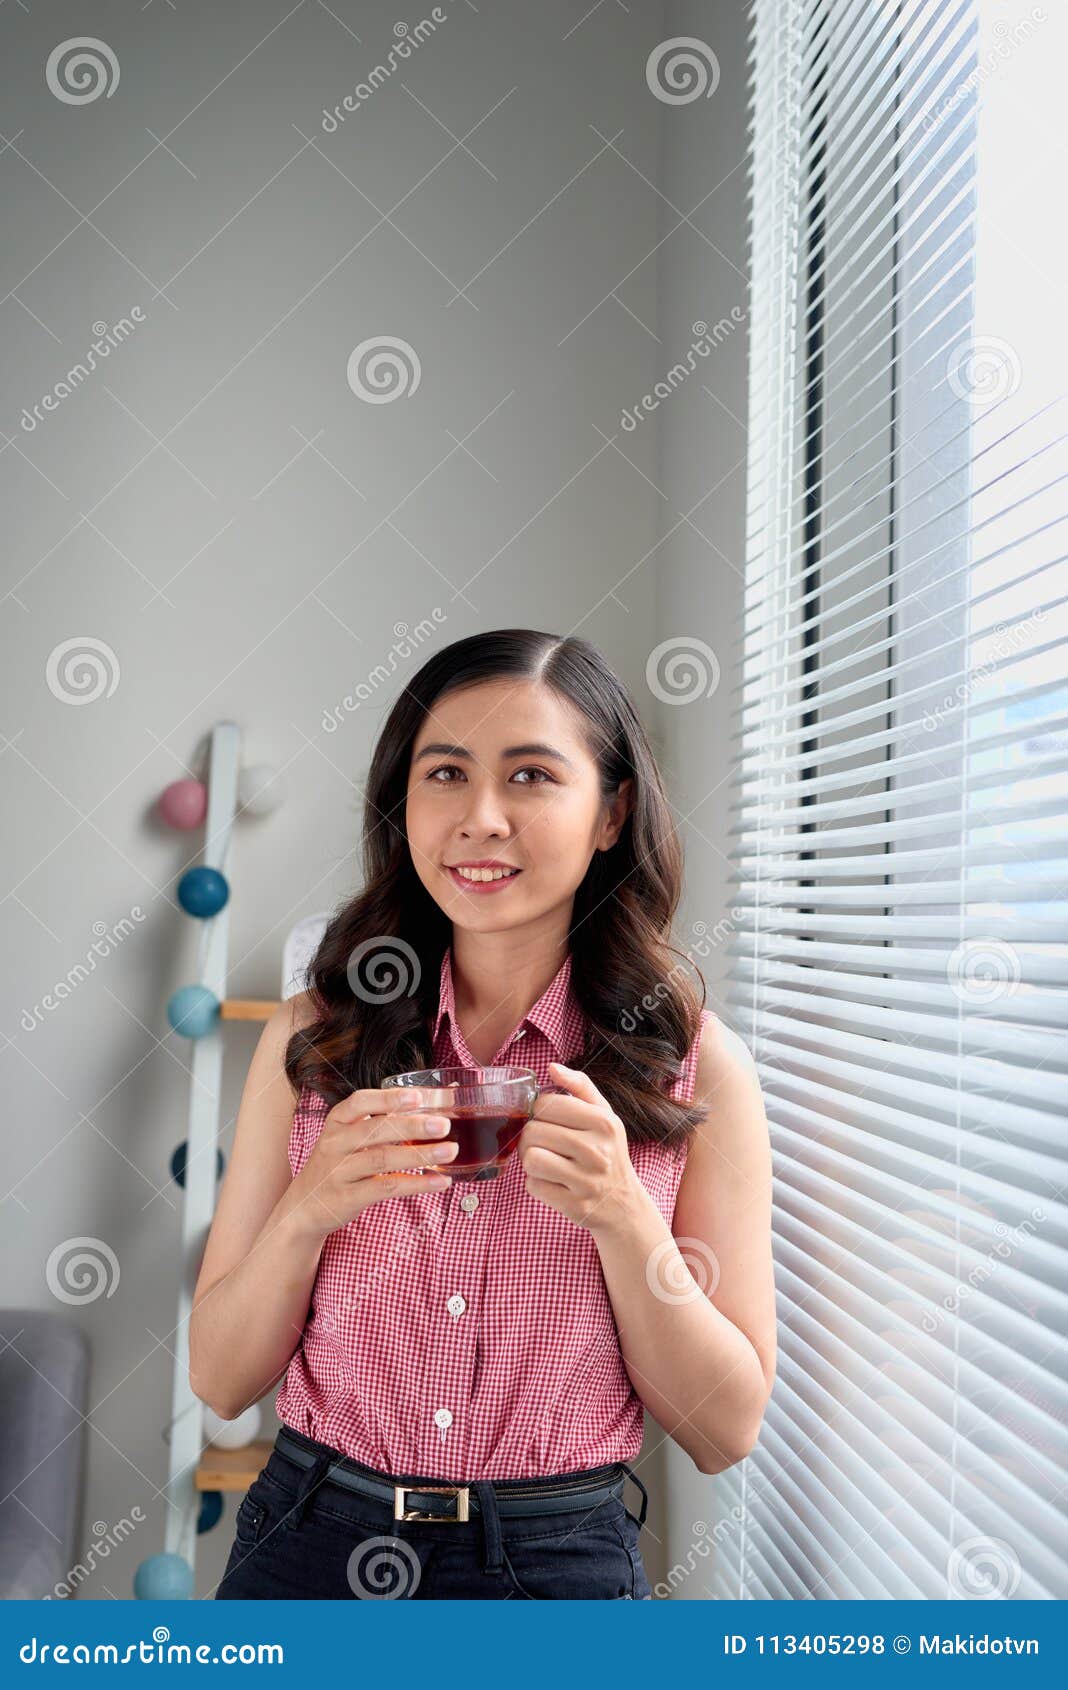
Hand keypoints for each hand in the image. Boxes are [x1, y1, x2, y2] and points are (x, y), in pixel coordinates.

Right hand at [287, 1088, 458, 1238]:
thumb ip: (384, 1122)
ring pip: (381, 1159)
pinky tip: (439, 1181)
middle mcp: (335, 1144)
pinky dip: (416, 1184)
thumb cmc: (339, 1164)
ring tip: (449, 1151)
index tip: (417, 1096)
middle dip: (411, 1126)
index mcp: (337, 1122)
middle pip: (374, 1130)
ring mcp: (339, 1172)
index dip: (388, 1098)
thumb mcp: (350, 1138)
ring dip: (420, 1155)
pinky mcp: (347, 1198)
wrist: (305, 1206)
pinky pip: (385, 1188)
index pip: (359, 1102)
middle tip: (443, 1125)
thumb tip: (434, 1103)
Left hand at [518, 1061, 643, 1231]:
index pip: (546, 1104)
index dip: (539, 1111)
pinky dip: (537, 1184)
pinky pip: (533, 1186)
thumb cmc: (608, 1153)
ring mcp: (587, 1181)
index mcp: (603, 1122)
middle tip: (545, 1145)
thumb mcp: (604, 1116)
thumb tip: (552, 1067)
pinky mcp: (574, 1205)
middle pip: (533, 1131)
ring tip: (546, 1162)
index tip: (549, 1121)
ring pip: (530, 1158)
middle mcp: (597, 1150)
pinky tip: (553, 1182)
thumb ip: (580, 1086)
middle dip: (531, 1137)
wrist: (623, 1204)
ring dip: (531, 1161)